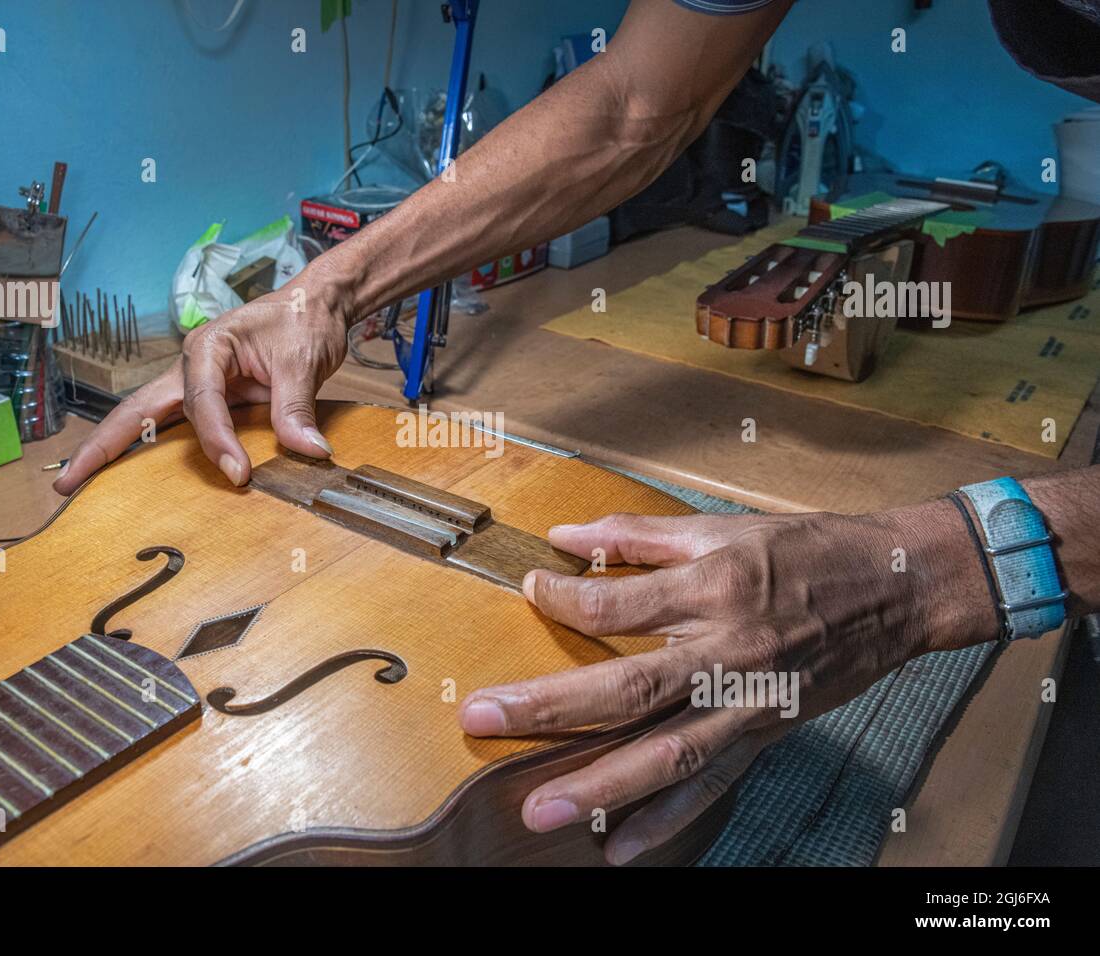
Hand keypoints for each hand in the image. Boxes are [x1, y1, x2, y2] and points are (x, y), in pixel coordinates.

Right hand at [53, 275, 349, 494]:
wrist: (315, 305)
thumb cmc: (304, 319)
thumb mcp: (304, 361)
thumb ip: (298, 408)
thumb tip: (309, 451)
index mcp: (209, 346)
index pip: (203, 401)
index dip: (218, 441)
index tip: (238, 473)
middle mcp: (192, 365)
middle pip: (138, 409)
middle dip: (102, 445)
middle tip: (67, 481)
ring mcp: (194, 382)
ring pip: (146, 419)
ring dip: (113, 449)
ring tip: (76, 482)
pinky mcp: (209, 398)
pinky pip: (174, 427)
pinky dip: (148, 450)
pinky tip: (125, 475)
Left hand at [457, 502, 998, 864]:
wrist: (897, 588)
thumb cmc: (808, 551)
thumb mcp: (722, 527)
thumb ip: (639, 535)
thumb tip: (565, 534)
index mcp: (712, 588)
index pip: (614, 602)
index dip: (561, 598)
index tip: (528, 590)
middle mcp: (726, 652)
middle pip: (627, 689)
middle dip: (550, 709)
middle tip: (483, 720)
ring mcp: (747, 704)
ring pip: (666, 754)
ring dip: (601, 786)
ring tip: (541, 810)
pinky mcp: (763, 736)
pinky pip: (711, 786)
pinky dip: (665, 823)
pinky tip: (619, 849)